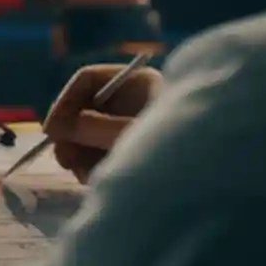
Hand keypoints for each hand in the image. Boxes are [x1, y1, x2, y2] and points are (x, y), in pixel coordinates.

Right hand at [42, 63, 162, 182]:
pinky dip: (94, 167)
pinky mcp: (136, 153)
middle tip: (64, 160)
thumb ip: (91, 127)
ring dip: (80, 156)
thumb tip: (53, 127)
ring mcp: (134, 126)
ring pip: (91, 135)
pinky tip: (97, 180)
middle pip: (86, 109)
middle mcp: (134, 100)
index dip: (64, 103)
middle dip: (71, 136)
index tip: (50, 131)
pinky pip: (103, 155)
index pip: (87, 80)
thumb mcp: (128, 133)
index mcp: (137, 82)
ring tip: (84, 175)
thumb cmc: (174, 147)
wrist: (215, 184)